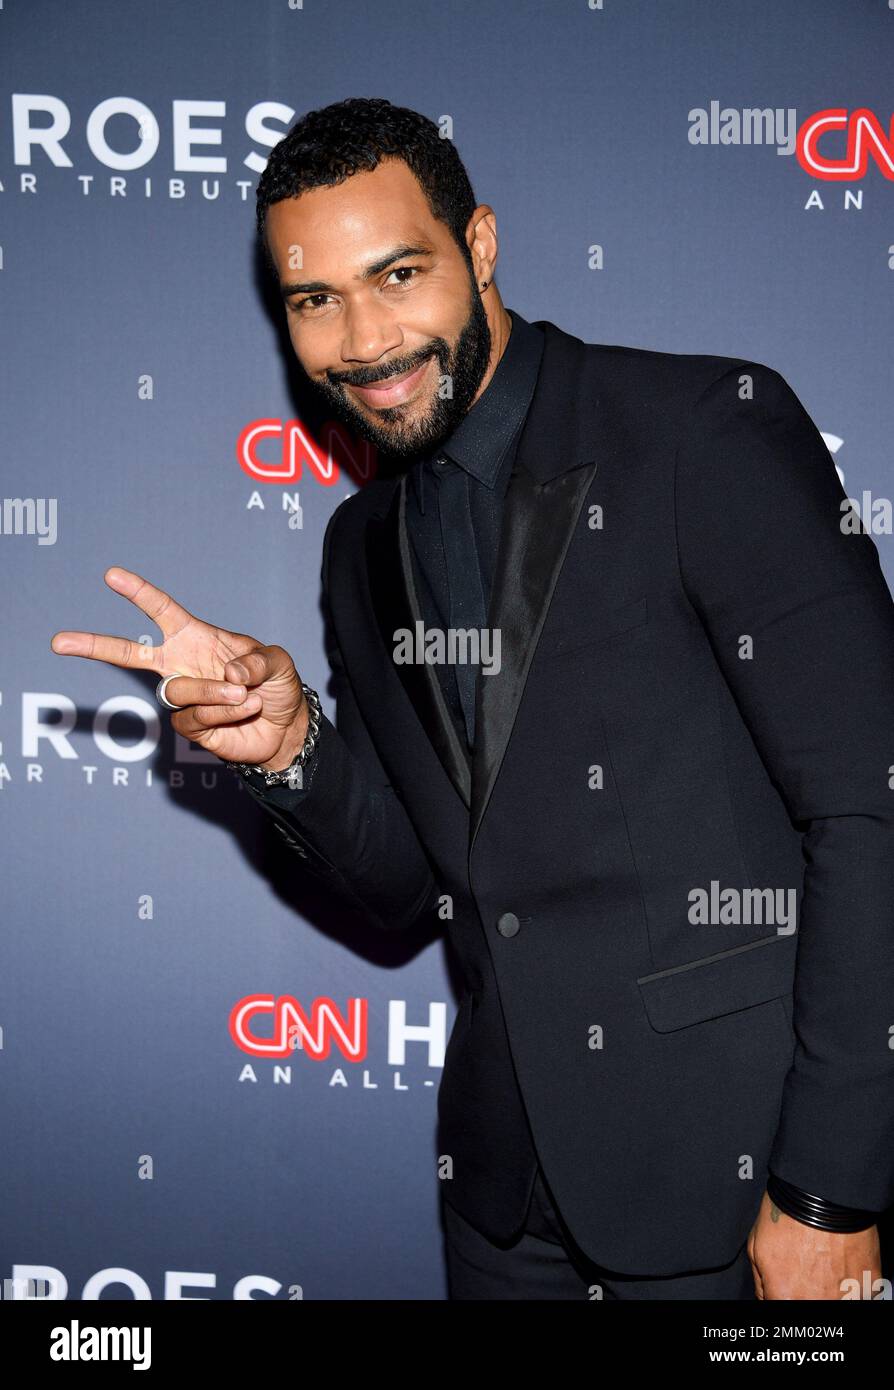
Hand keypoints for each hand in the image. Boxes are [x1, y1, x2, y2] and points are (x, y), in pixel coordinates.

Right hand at [51, 566, 308, 769]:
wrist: (285, 728)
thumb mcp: (277, 662)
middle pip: (128, 654)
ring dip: (213, 691)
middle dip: (94, 646)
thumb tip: (231, 675)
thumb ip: (257, 661)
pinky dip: (223, 712)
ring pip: (178, 690)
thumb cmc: (277, 686)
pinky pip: (194, 717)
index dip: (138, 593)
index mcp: (195, 637)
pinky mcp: (189, 726)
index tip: (111, 575)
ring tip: (244, 696)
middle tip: (59, 641)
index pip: (161, 611)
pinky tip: (242, 711)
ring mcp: (183, 697)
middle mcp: (181, 665)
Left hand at [748, 1189, 881, 1298]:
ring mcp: (846, 1298)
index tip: (785, 1283)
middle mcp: (817, 1303)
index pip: (778, 1308)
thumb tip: (766, 1296)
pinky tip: (839, 1259)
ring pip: (833, 1301)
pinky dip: (849, 1281)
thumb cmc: (789, 1216)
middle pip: (807, 1304)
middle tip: (804, 1267)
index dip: (779, 1293)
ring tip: (822, 1262)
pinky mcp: (868, 1285)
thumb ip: (761, 1283)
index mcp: (786, 1298)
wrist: (823, 1194)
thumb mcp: (756, 1247)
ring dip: (827, 1288)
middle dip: (803, 1291)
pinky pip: (856, 1292)